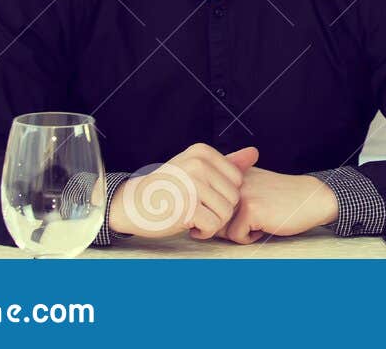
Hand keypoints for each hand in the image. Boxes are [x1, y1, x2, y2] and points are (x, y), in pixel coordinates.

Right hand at [109, 143, 259, 239]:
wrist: (131, 205)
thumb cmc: (166, 188)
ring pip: (226, 212)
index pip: (237, 179)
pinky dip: (204, 232)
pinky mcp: (186, 206)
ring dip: (212, 222)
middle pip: (233, 197)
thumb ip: (226, 163)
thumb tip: (254, 153)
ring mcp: (191, 184)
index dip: (224, 194)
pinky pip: (213, 225)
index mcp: (202, 152)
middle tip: (197, 210)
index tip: (203, 197)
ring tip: (193, 217)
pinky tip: (189, 227)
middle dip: (219, 211)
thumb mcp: (195, 169)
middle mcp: (198, 164)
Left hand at [218, 168, 339, 243]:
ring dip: (238, 231)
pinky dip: (250, 238)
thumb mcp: (253, 188)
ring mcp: (242, 194)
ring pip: (221, 227)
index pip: (209, 201)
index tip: (241, 213)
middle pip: (212, 215)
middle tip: (252, 219)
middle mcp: (234, 180)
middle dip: (227, 225)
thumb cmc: (282, 199)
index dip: (218, 213)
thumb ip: (228, 197)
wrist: (312, 198)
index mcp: (233, 173)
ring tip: (259, 221)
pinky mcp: (250, 209)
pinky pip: (236, 236)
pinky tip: (266, 225)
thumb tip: (202, 220)